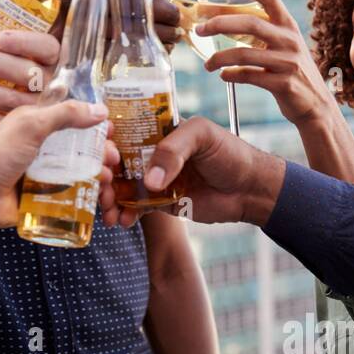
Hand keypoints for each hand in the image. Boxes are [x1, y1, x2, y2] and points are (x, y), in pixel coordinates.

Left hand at [0, 99, 113, 237]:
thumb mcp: (31, 125)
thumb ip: (65, 114)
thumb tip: (101, 110)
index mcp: (39, 125)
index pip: (73, 120)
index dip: (94, 124)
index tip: (111, 131)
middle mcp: (44, 147)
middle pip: (82, 147)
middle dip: (102, 152)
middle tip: (113, 158)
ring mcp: (47, 172)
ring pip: (82, 171)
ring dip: (99, 173)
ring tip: (106, 178)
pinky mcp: (48, 195)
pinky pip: (75, 193)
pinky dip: (90, 194)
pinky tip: (100, 195)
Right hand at [61, 0, 178, 50]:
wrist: (62, 23)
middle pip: (125, 1)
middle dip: (158, 11)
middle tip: (178, 17)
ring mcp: (78, 18)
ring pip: (122, 27)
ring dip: (154, 33)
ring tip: (175, 35)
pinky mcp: (83, 43)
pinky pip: (118, 47)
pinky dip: (143, 47)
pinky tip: (161, 48)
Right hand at [99, 115, 285, 229]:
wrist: (250, 188)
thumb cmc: (230, 153)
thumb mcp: (202, 137)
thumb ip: (174, 151)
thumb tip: (150, 181)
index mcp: (157, 131)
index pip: (123, 133)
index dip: (108, 144)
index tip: (103, 157)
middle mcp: (152, 154)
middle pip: (117, 163)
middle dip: (104, 175)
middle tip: (103, 186)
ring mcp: (155, 180)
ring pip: (123, 188)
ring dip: (110, 198)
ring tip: (107, 209)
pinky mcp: (161, 203)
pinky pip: (136, 209)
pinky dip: (126, 215)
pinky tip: (122, 221)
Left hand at [195, 0, 337, 127]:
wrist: (317, 106)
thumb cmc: (294, 74)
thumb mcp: (285, 47)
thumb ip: (264, 34)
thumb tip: (224, 24)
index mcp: (289, 26)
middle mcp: (290, 41)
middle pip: (250, 23)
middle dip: (220, 24)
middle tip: (200, 29)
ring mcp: (288, 63)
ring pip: (244, 54)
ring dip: (219, 58)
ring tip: (208, 64)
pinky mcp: (284, 84)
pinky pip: (249, 76)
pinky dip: (231, 75)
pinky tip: (224, 76)